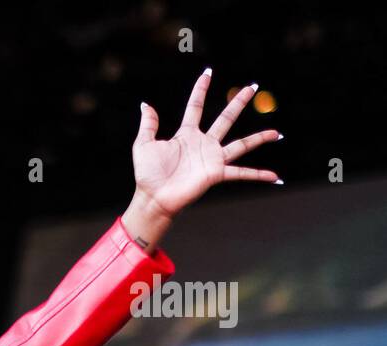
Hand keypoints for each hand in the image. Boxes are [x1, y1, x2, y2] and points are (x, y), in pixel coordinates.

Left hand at [133, 68, 282, 221]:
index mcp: (186, 135)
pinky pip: (241, 173)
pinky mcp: (216, 173)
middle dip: (239, 102)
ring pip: (242, 144)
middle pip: (226, 118)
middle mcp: (203, 144)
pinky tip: (275, 177)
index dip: (201, 90)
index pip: (196, 107)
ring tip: (276, 133)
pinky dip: (258, 175)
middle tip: (252, 87)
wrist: (153, 197)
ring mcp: (212, 158)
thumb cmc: (148, 174)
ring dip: (259, 138)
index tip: (208, 72)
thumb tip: (146, 104)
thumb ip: (149, 125)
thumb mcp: (144, 145)